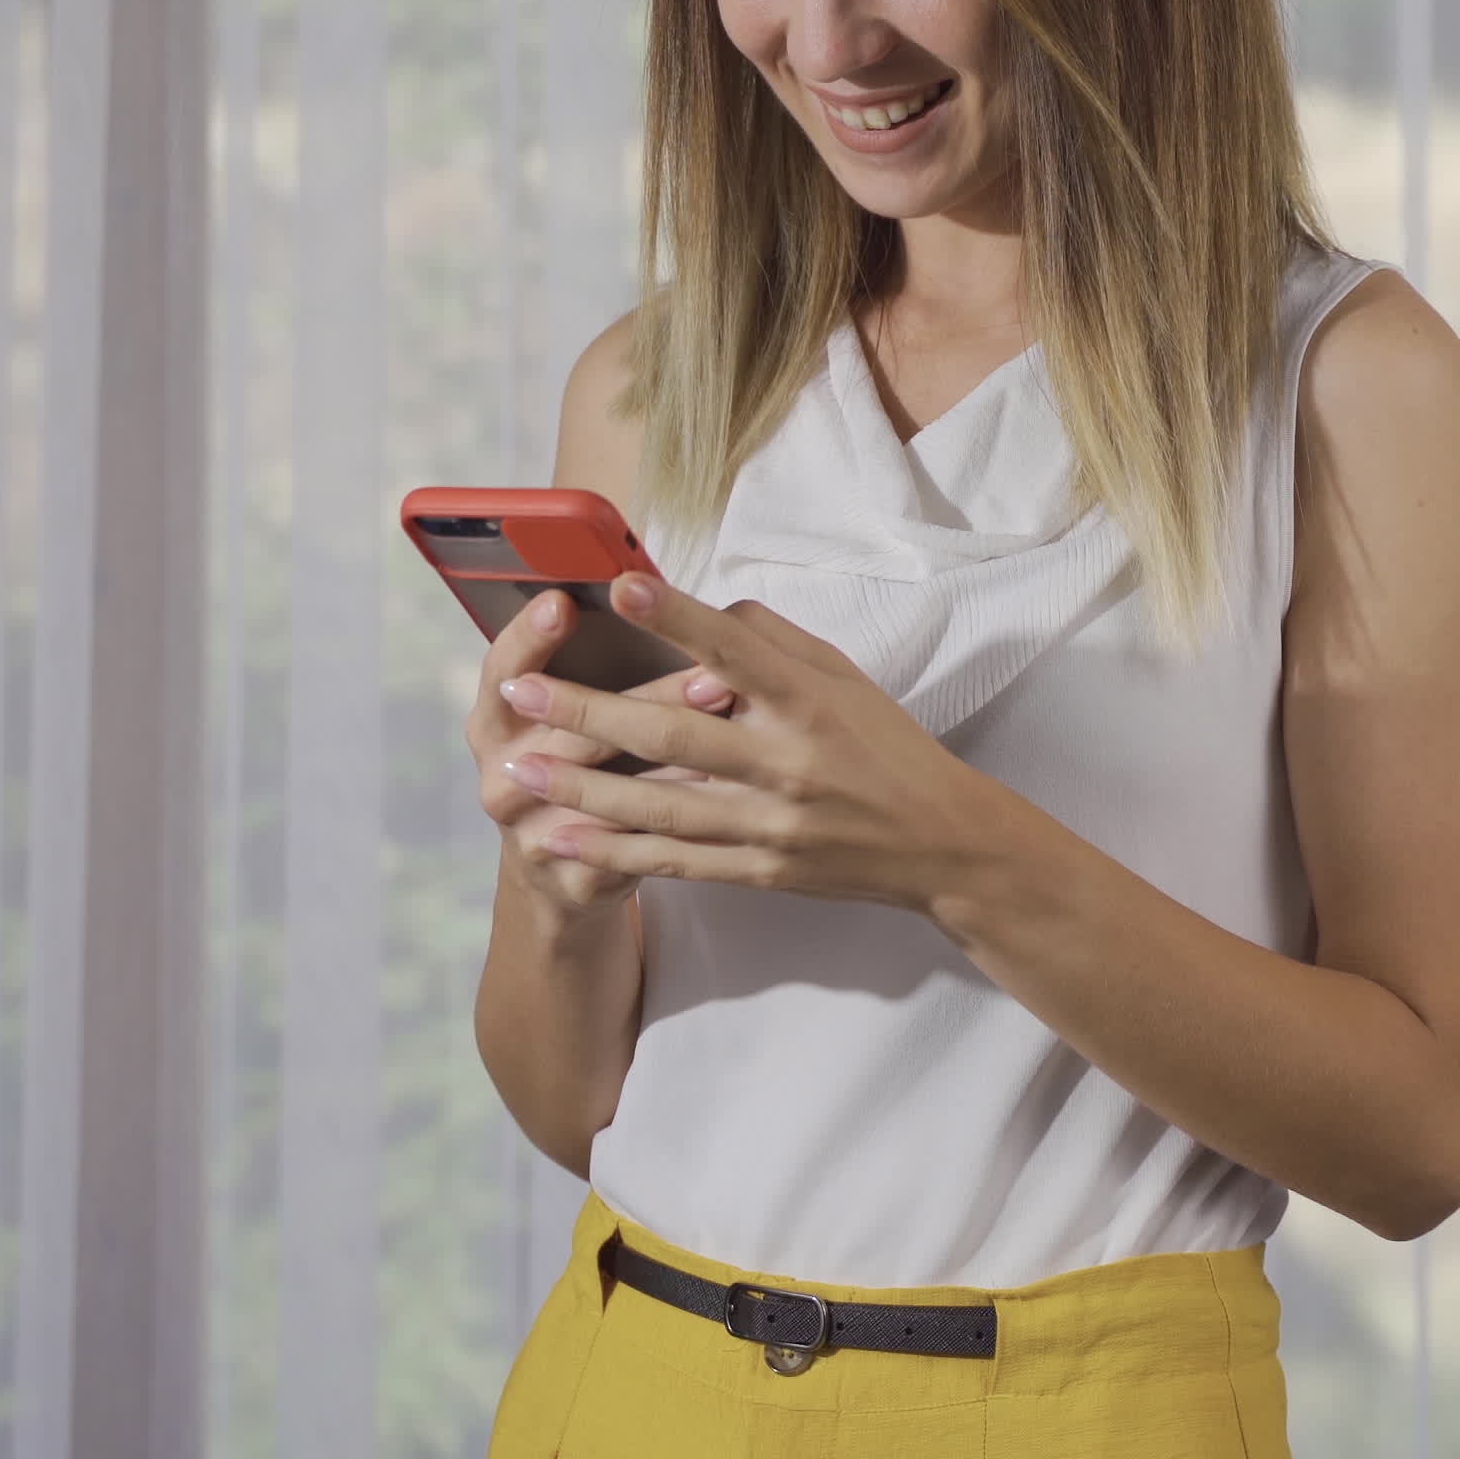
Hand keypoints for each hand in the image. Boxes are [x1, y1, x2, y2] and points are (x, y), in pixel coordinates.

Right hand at [467, 586, 734, 917]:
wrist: (558, 869)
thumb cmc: (575, 765)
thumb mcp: (562, 716)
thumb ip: (588, 667)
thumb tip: (646, 598)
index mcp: (497, 721)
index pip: (504, 669)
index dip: (531, 636)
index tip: (565, 602)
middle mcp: (504, 775)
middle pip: (572, 732)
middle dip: (648, 700)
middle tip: (710, 672)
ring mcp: (533, 830)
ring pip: (609, 790)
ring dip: (677, 759)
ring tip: (733, 728)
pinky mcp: (572, 876)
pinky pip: (633, 843)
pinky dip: (682, 812)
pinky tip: (727, 790)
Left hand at [495, 574, 1013, 917]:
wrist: (940, 843)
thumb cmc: (885, 744)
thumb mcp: (844, 674)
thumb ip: (772, 640)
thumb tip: (707, 610)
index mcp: (810, 701)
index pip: (734, 651)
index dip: (676, 618)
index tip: (618, 588)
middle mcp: (788, 762)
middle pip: (675, 735)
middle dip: (589, 713)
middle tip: (520, 691)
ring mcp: (773, 824)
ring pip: (661, 806)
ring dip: (582, 788)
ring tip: (519, 770)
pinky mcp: (762, 870)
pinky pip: (677, 860)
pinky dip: (616, 849)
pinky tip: (564, 835)